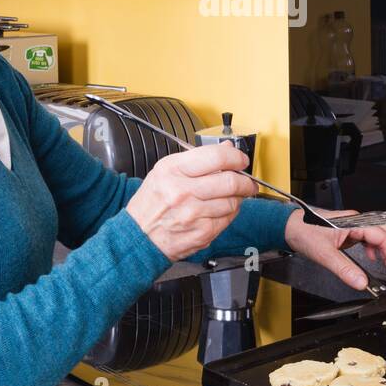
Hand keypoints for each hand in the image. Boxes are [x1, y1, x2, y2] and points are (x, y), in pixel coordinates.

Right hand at [126, 144, 257, 261]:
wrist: (138, 237)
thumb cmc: (151, 203)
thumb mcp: (166, 171)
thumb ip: (199, 158)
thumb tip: (228, 148)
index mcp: (173, 170)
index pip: (217, 157)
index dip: (236, 157)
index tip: (241, 160)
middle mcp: (182, 191)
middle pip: (230, 181)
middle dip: (246, 181)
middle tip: (248, 182)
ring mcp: (193, 214)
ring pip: (233, 202)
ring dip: (237, 199)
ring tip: (230, 197)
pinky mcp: (202, 233)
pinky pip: (228, 219)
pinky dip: (229, 213)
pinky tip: (219, 210)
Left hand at [283, 208, 385, 291]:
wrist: (288, 225)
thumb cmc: (303, 232)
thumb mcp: (324, 254)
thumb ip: (344, 270)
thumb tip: (362, 283)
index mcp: (353, 223)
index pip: (381, 236)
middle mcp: (355, 221)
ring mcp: (351, 225)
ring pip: (378, 234)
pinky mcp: (347, 230)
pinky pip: (367, 237)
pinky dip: (375, 248)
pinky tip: (374, 259)